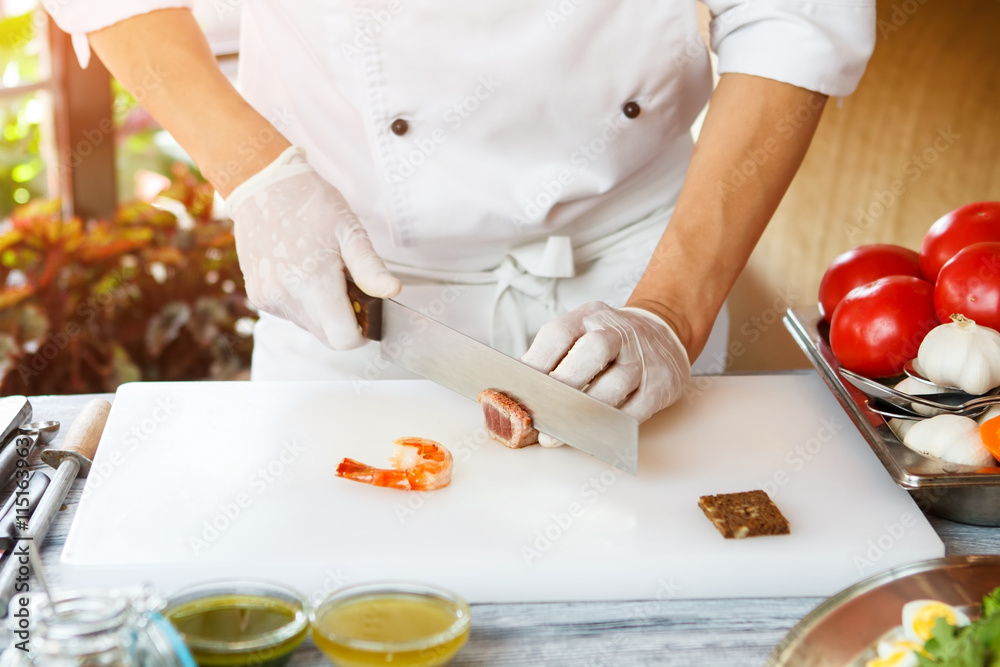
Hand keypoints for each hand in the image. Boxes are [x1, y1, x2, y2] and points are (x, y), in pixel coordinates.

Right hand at [225, 147, 400, 348]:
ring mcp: (269, 299)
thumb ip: (370, 268)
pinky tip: (300, 270)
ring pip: (309, 326)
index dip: (361, 331)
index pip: (343, 339)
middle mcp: (287, 297)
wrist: (262, 185)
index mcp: (313, 283)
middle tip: (346, 283)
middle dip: (343, 318)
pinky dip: (302, 301)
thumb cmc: (311, 204)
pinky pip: (290, 314)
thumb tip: (393, 291)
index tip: (366, 309)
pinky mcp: (257, 296)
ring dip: (322, 310)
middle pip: (327, 336)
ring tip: (320, 270)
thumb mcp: (349, 231)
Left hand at [521, 302, 690, 445]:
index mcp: (589, 316)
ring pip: (615, 384)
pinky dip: (610, 426)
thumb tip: (512, 390)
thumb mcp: (580, 333)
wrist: (663, 333)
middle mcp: (619, 332)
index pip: (559, 334)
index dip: (537, 363)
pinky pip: (635, 410)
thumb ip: (550, 356)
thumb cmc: (609, 340)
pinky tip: (590, 436)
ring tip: (557, 435)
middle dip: (564, 385)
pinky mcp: (661, 385)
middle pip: (593, 351)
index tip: (518, 390)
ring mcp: (643, 358)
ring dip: (584, 413)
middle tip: (541, 413)